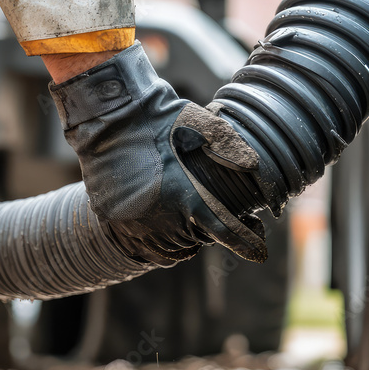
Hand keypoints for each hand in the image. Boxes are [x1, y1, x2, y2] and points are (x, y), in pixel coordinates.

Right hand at [49, 42, 267, 264]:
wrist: (109, 116)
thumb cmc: (158, 118)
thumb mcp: (200, 123)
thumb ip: (228, 145)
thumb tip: (253, 166)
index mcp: (185, 195)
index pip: (224, 231)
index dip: (245, 244)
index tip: (260, 253)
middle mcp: (160, 216)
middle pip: (199, 239)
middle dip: (212, 231)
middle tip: (218, 216)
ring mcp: (134, 222)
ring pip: (173, 247)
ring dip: (187, 238)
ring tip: (190, 219)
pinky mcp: (114, 220)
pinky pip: (144, 247)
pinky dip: (161, 242)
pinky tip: (166, 226)